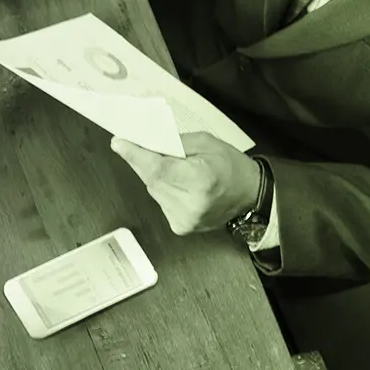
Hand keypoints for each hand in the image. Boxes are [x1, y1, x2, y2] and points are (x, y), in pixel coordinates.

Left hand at [108, 132, 260, 235]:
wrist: (250, 196)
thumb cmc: (230, 165)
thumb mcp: (206, 143)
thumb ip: (174, 143)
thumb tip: (143, 142)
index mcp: (200, 180)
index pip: (158, 169)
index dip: (135, 156)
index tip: (118, 143)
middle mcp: (189, 204)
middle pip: (152, 179)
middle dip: (143, 161)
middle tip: (139, 146)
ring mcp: (183, 219)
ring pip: (153, 190)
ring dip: (155, 177)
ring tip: (174, 169)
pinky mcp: (180, 227)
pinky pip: (160, 201)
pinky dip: (164, 190)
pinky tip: (179, 186)